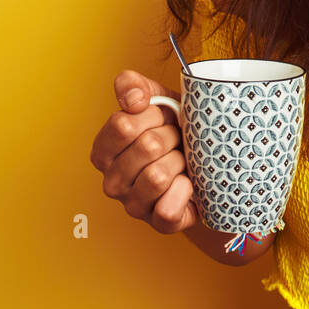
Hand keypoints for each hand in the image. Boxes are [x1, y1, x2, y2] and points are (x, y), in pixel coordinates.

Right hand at [89, 69, 199, 232]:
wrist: (205, 158)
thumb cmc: (174, 129)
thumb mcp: (154, 97)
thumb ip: (132, 85)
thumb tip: (133, 99)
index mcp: (103, 151)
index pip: (123, 125)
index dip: (153, 115)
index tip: (162, 117)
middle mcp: (112, 181)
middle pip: (147, 147)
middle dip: (172, 136)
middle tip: (177, 139)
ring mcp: (133, 205)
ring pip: (158, 176)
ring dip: (181, 161)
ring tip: (183, 159)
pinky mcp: (158, 224)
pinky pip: (168, 208)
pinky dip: (186, 191)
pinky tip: (188, 183)